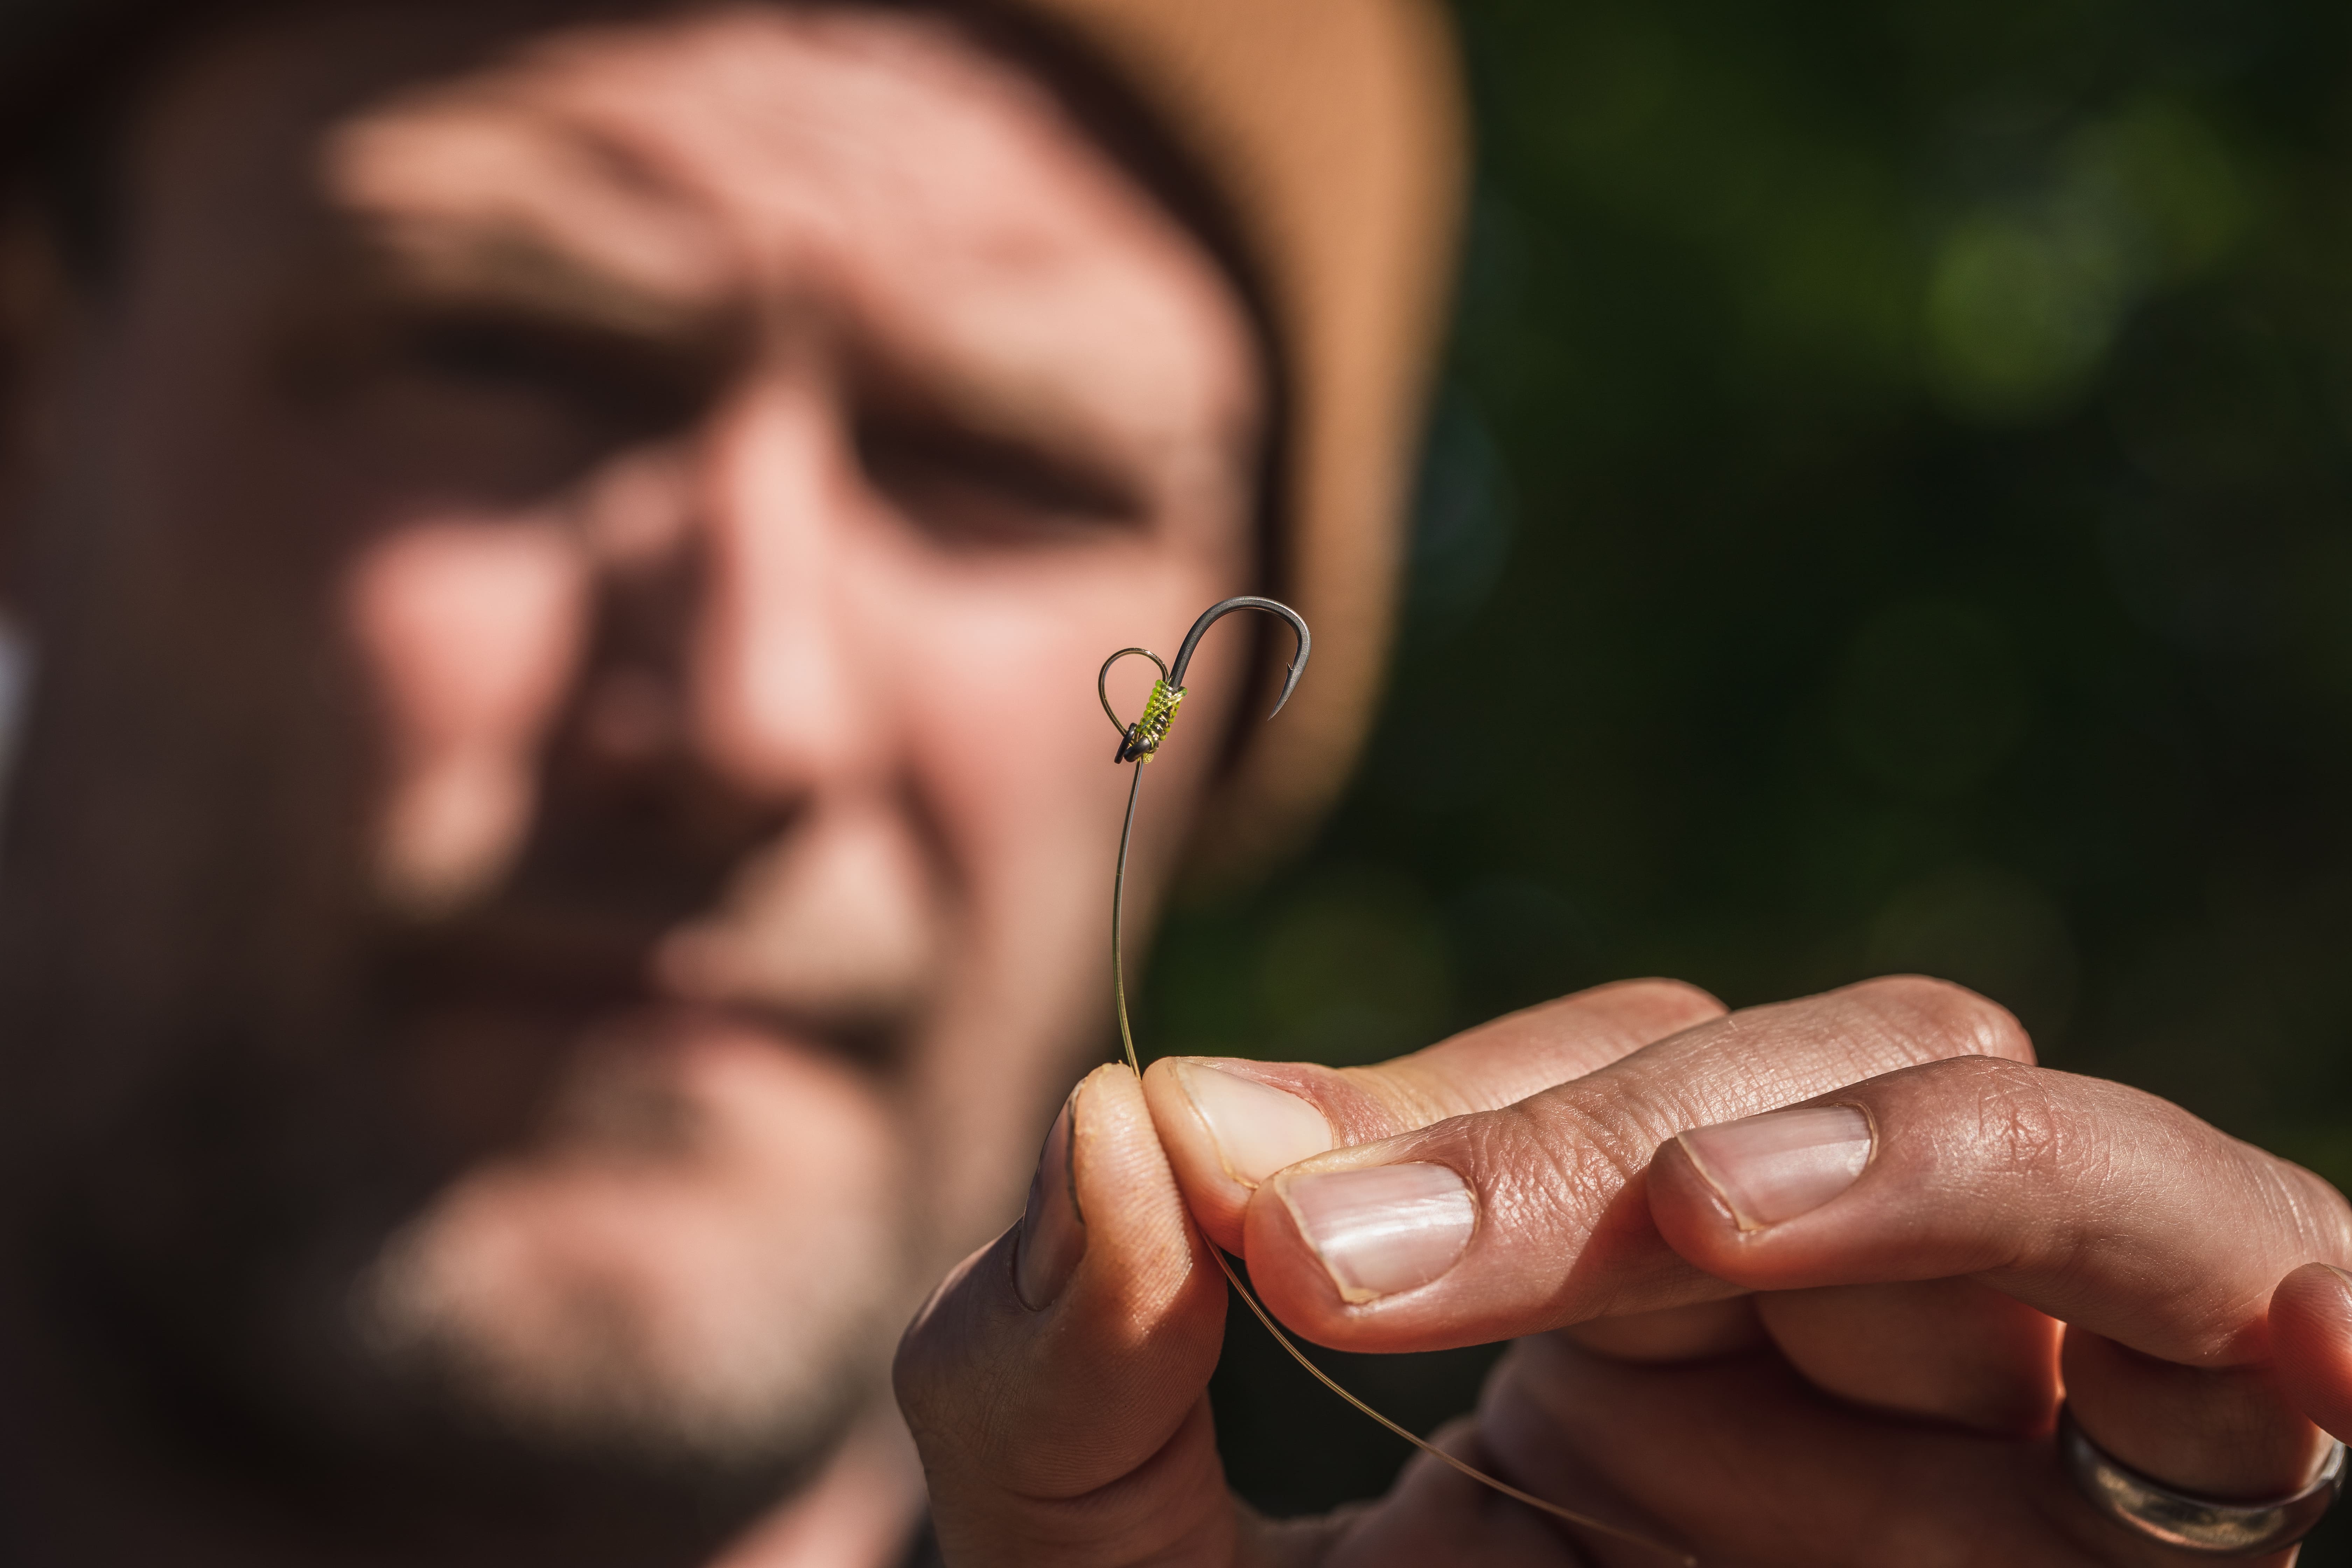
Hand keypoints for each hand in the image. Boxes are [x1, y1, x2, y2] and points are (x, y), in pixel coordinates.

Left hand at [893, 976, 2344, 1564]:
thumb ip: (1060, 1377)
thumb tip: (1118, 1125)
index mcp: (1637, 1338)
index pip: (1611, 1083)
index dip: (1439, 1112)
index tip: (1249, 1212)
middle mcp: (1857, 1364)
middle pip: (1837, 1085)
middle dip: (1614, 1145)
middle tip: (1356, 1255)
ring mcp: (2040, 1461)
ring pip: (2080, 1182)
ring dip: (1907, 1178)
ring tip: (1705, 1226)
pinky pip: (2285, 1342)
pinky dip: (2236, 1275)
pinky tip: (2220, 1318)